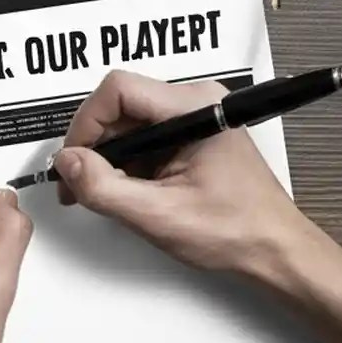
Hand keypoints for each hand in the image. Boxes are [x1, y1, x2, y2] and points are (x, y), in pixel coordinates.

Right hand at [54, 70, 312, 275]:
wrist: (274, 252)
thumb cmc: (237, 231)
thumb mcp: (159, 215)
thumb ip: (105, 188)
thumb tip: (66, 163)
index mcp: (195, 108)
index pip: (118, 90)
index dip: (86, 124)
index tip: (74, 161)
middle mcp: (195, 103)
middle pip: (119, 106)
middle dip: (93, 146)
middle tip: (77, 185)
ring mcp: (193, 119)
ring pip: (128, 124)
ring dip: (108, 159)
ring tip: (103, 195)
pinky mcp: (189, 138)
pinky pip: (143, 140)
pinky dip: (126, 166)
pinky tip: (127, 194)